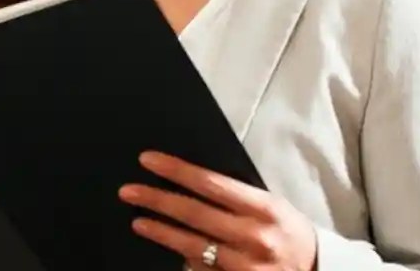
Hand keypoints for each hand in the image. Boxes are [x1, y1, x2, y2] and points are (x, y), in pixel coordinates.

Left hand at [120, 151, 317, 270]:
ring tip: (139, 221)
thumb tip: (194, 185)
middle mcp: (253, 236)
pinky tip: (172, 254)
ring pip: (193, 247)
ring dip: (162, 233)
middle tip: (128, 191)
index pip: (210, 183)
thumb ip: (237, 198)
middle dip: (157, 200)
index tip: (149, 161)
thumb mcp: (272, 206)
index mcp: (263, 207)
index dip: (176, 171)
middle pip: (194, 214)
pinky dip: (186, 262)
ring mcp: (245, 266)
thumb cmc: (291, 232)